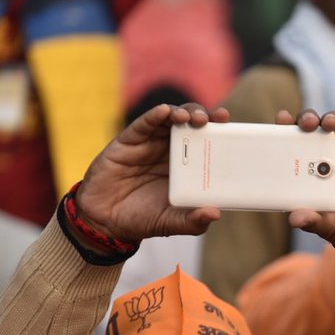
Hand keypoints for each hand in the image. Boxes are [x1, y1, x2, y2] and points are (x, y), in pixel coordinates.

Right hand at [75, 103, 224, 242]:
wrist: (105, 221)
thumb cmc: (142, 218)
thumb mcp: (172, 223)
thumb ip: (193, 221)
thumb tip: (215, 214)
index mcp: (187, 166)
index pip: (207, 141)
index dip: (219, 130)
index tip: (230, 124)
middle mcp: (171, 150)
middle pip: (191, 124)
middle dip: (204, 116)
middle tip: (215, 118)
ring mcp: (150, 143)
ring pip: (169, 119)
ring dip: (182, 113)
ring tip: (190, 118)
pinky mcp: (128, 141)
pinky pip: (143, 125)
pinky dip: (154, 116)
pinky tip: (163, 112)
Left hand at [277, 110, 334, 258]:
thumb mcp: (330, 227)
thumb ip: (314, 221)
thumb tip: (295, 218)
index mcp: (308, 173)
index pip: (293, 146)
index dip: (285, 131)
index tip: (280, 122)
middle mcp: (325, 158)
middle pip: (312, 130)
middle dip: (306, 121)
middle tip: (304, 124)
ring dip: (328, 120)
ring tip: (326, 123)